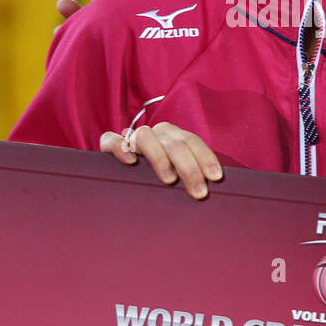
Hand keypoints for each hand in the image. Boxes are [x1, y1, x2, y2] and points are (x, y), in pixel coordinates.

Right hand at [99, 121, 222, 199]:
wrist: (124, 180)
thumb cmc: (158, 180)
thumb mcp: (179, 176)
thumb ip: (192, 177)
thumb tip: (212, 188)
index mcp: (173, 136)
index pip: (192, 141)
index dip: (205, 157)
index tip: (215, 177)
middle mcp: (155, 134)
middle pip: (174, 142)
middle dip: (189, 167)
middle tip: (198, 191)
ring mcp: (132, 138)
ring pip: (146, 136)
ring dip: (160, 158)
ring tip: (169, 180)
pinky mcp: (110, 146)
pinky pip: (111, 140)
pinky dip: (120, 147)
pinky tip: (131, 162)